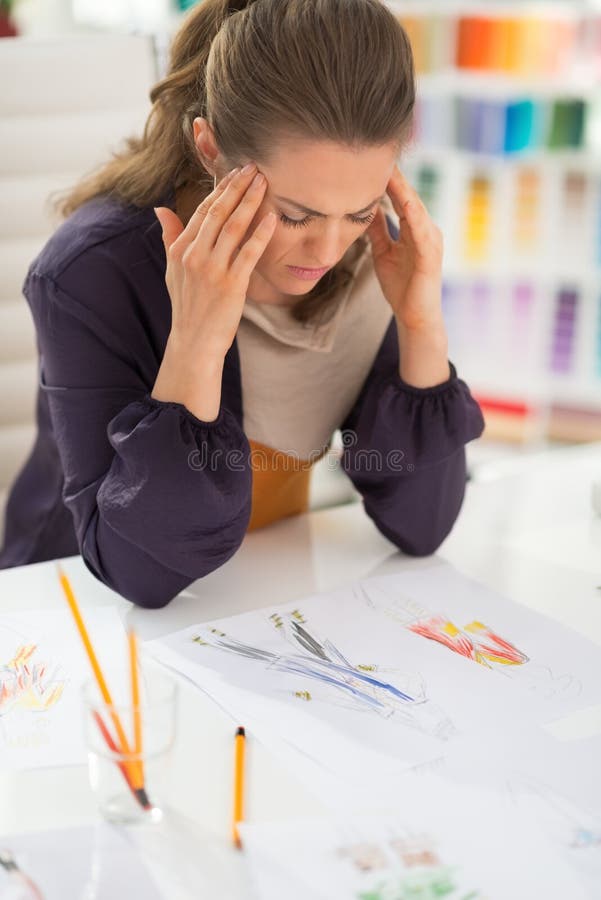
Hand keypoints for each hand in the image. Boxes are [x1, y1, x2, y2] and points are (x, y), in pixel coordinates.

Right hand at [154, 163, 275, 361]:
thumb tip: (161, 208)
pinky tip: (272, 218)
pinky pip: (248, 254)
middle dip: (237, 187)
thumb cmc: (188, 306)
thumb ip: (170, 237)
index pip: (202, 211)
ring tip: (264, 183)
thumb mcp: (173, 270)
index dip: (221, 189)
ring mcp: (211, 270)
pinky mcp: (231, 285)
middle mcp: (193, 256)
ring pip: (233, 227)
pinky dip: (261, 234)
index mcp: (180, 249)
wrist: (194, 342)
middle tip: (254, 167)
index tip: (236, 171)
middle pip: (218, 213)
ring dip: (250, 202)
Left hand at [365, 164, 443, 332]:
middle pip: (409, 198)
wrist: (414, 317)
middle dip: (396, 178)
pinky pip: (421, 232)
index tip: (373, 160)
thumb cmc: (401, 287)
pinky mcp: (430, 257)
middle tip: (381, 154)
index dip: (389, 180)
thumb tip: (365, 208)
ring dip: (404, 190)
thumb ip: (377, 230)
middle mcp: (426, 230)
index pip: (401, 198)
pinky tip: (404, 202)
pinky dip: (413, 215)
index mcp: (415, 229)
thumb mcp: (382, 252)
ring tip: (391, 170)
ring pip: (416, 210)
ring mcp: (430, 242)